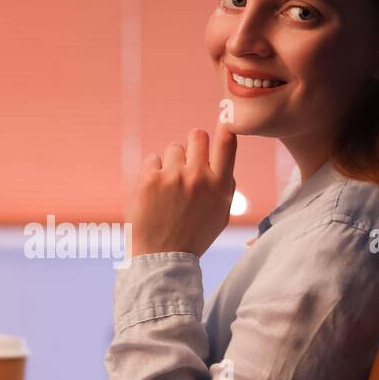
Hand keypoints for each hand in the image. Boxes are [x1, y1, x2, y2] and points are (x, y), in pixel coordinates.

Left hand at [128, 127, 236, 256]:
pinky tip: (153, 192)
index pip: (228, 142)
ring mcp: (173, 177)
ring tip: (168, 187)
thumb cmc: (192, 236)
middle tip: (186, 162)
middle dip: (192, 145)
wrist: (162, 258)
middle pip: (197, 135)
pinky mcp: (150, 179)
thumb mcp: (220, 215)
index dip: (225, 127)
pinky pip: (152, 159)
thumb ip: (224, 186)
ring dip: (170, 163)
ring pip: (173, 148)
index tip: (223, 121)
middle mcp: (199, 177)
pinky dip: (152, 172)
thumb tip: (223, 162)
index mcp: (220, 186)